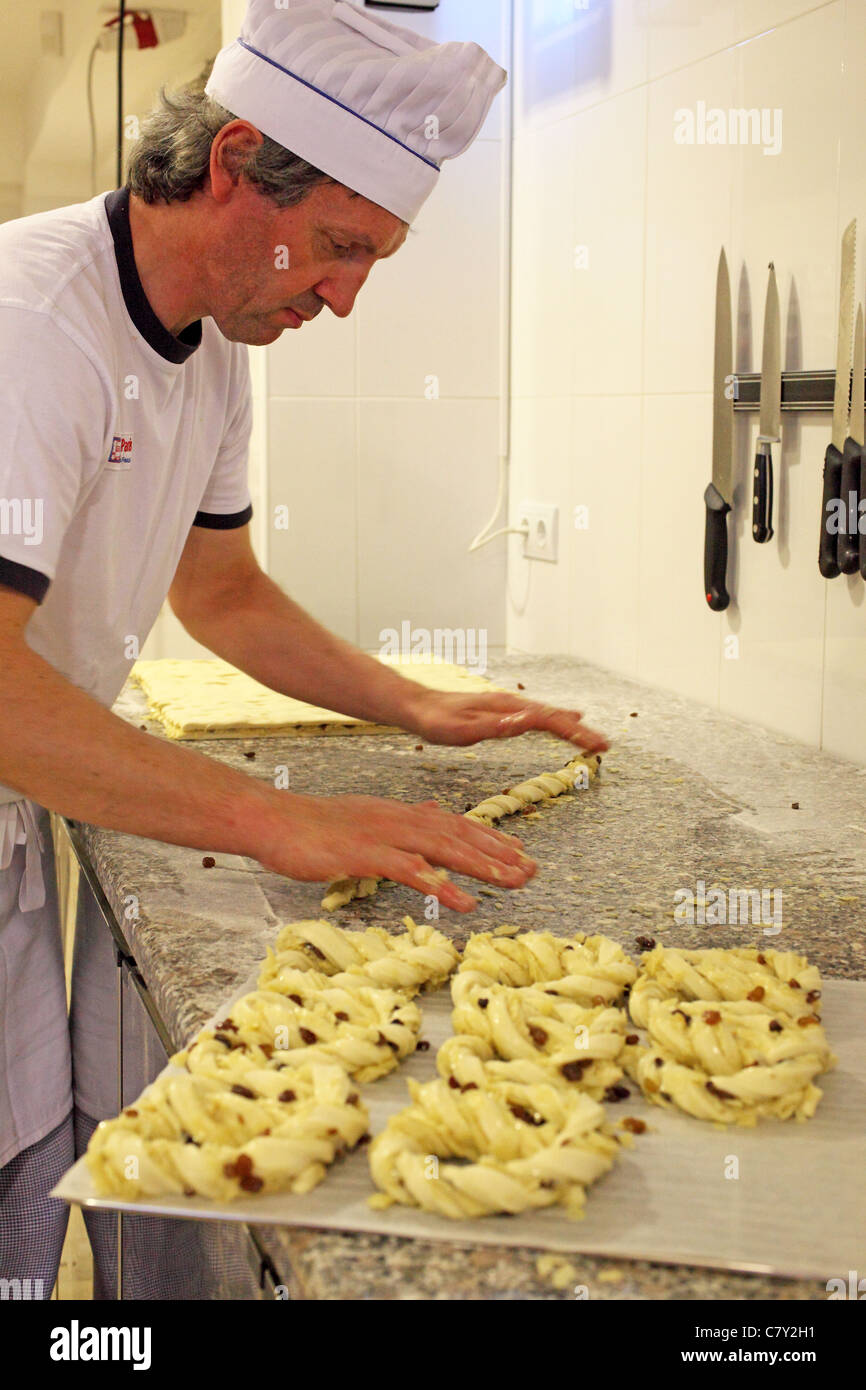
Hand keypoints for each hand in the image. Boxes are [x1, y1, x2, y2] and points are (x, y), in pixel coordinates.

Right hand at [252, 790, 535, 912]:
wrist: (275, 821)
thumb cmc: (314, 827)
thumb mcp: (364, 819)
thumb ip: (400, 819)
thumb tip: (430, 813)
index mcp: (400, 814)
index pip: (454, 824)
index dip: (488, 839)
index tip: (518, 852)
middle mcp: (400, 819)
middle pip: (459, 835)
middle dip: (498, 853)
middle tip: (532, 870)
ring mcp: (385, 836)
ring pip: (445, 849)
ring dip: (483, 866)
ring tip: (515, 881)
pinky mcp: (368, 855)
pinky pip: (412, 871)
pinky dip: (441, 885)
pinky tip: (464, 902)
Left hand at [401, 689, 608, 753]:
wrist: (417, 707)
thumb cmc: (437, 721)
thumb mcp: (464, 730)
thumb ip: (495, 727)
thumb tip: (526, 723)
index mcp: (507, 709)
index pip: (549, 720)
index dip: (575, 733)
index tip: (597, 744)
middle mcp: (512, 704)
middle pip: (554, 716)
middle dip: (580, 731)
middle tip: (605, 745)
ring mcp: (508, 707)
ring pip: (548, 715)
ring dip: (571, 726)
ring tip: (592, 736)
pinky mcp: (502, 712)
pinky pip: (537, 717)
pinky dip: (556, 721)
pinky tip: (562, 722)